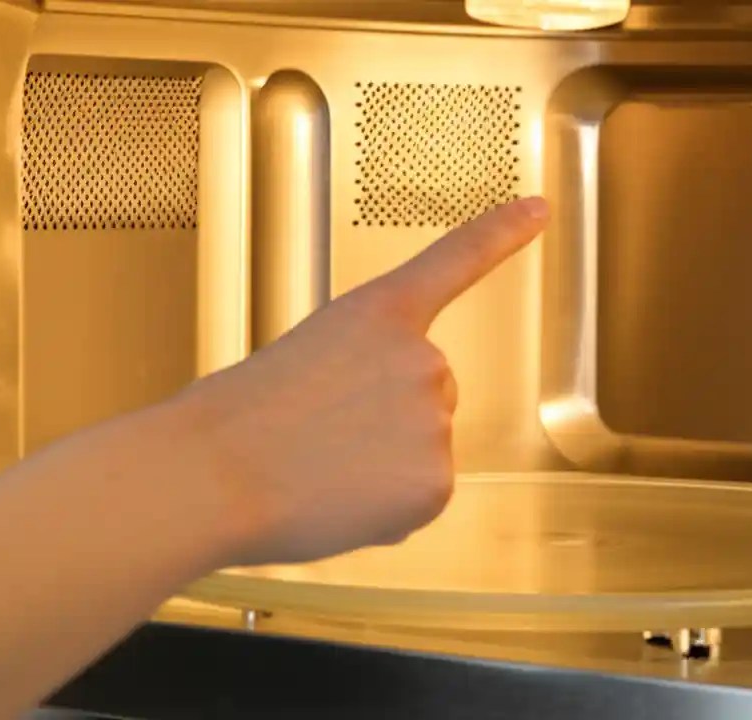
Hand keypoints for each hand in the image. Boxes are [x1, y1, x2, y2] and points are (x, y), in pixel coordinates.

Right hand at [159, 198, 548, 567]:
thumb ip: (360, 377)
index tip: (539, 210)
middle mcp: (423, 358)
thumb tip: (379, 435)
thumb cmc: (235, 423)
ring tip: (318, 468)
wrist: (212, 475)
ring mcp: (435, 421)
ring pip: (420, 453)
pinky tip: (338, 501)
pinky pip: (417, 501)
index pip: (455, 261)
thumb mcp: (302, 361)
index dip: (501, 234)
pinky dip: (383, 511)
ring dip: (379, 468)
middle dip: (383, 421)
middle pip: (427, 397)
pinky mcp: (436, 483)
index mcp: (380, 313)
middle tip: (321, 435)